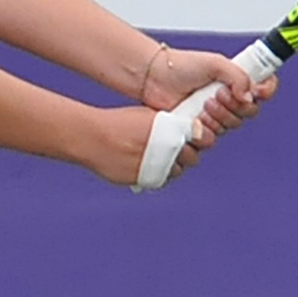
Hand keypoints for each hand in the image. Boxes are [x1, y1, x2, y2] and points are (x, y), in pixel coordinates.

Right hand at [83, 105, 206, 186]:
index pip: (205, 139)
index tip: (196, 138)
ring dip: (173, 165)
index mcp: (173, 131)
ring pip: (177, 172)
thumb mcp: (148, 115)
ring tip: (159, 156)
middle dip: (187, 153)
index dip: (202, 139)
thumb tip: (186, 132)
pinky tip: (147, 163)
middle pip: (192, 158)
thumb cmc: (118, 123)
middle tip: (176, 148)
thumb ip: (170, 124)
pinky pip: (160, 180)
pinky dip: (157, 173)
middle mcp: (170, 151)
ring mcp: (158, 168)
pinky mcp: (146, 181)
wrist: (92, 138)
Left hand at [139, 47, 277, 139]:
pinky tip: (195, 117)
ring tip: (204, 103)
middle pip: (249, 112)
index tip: (257, 90)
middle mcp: (229, 99)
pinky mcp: (200, 128)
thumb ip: (238, 75)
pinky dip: (206, 128)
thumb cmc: (182, 67)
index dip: (266, 91)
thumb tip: (249, 95)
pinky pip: (213, 137)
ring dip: (220, 116)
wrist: (154, 78)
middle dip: (235, 105)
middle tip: (219, 94)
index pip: (265, 88)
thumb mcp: (215, 63)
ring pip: (232, 125)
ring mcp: (215, 115)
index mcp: (237, 81)